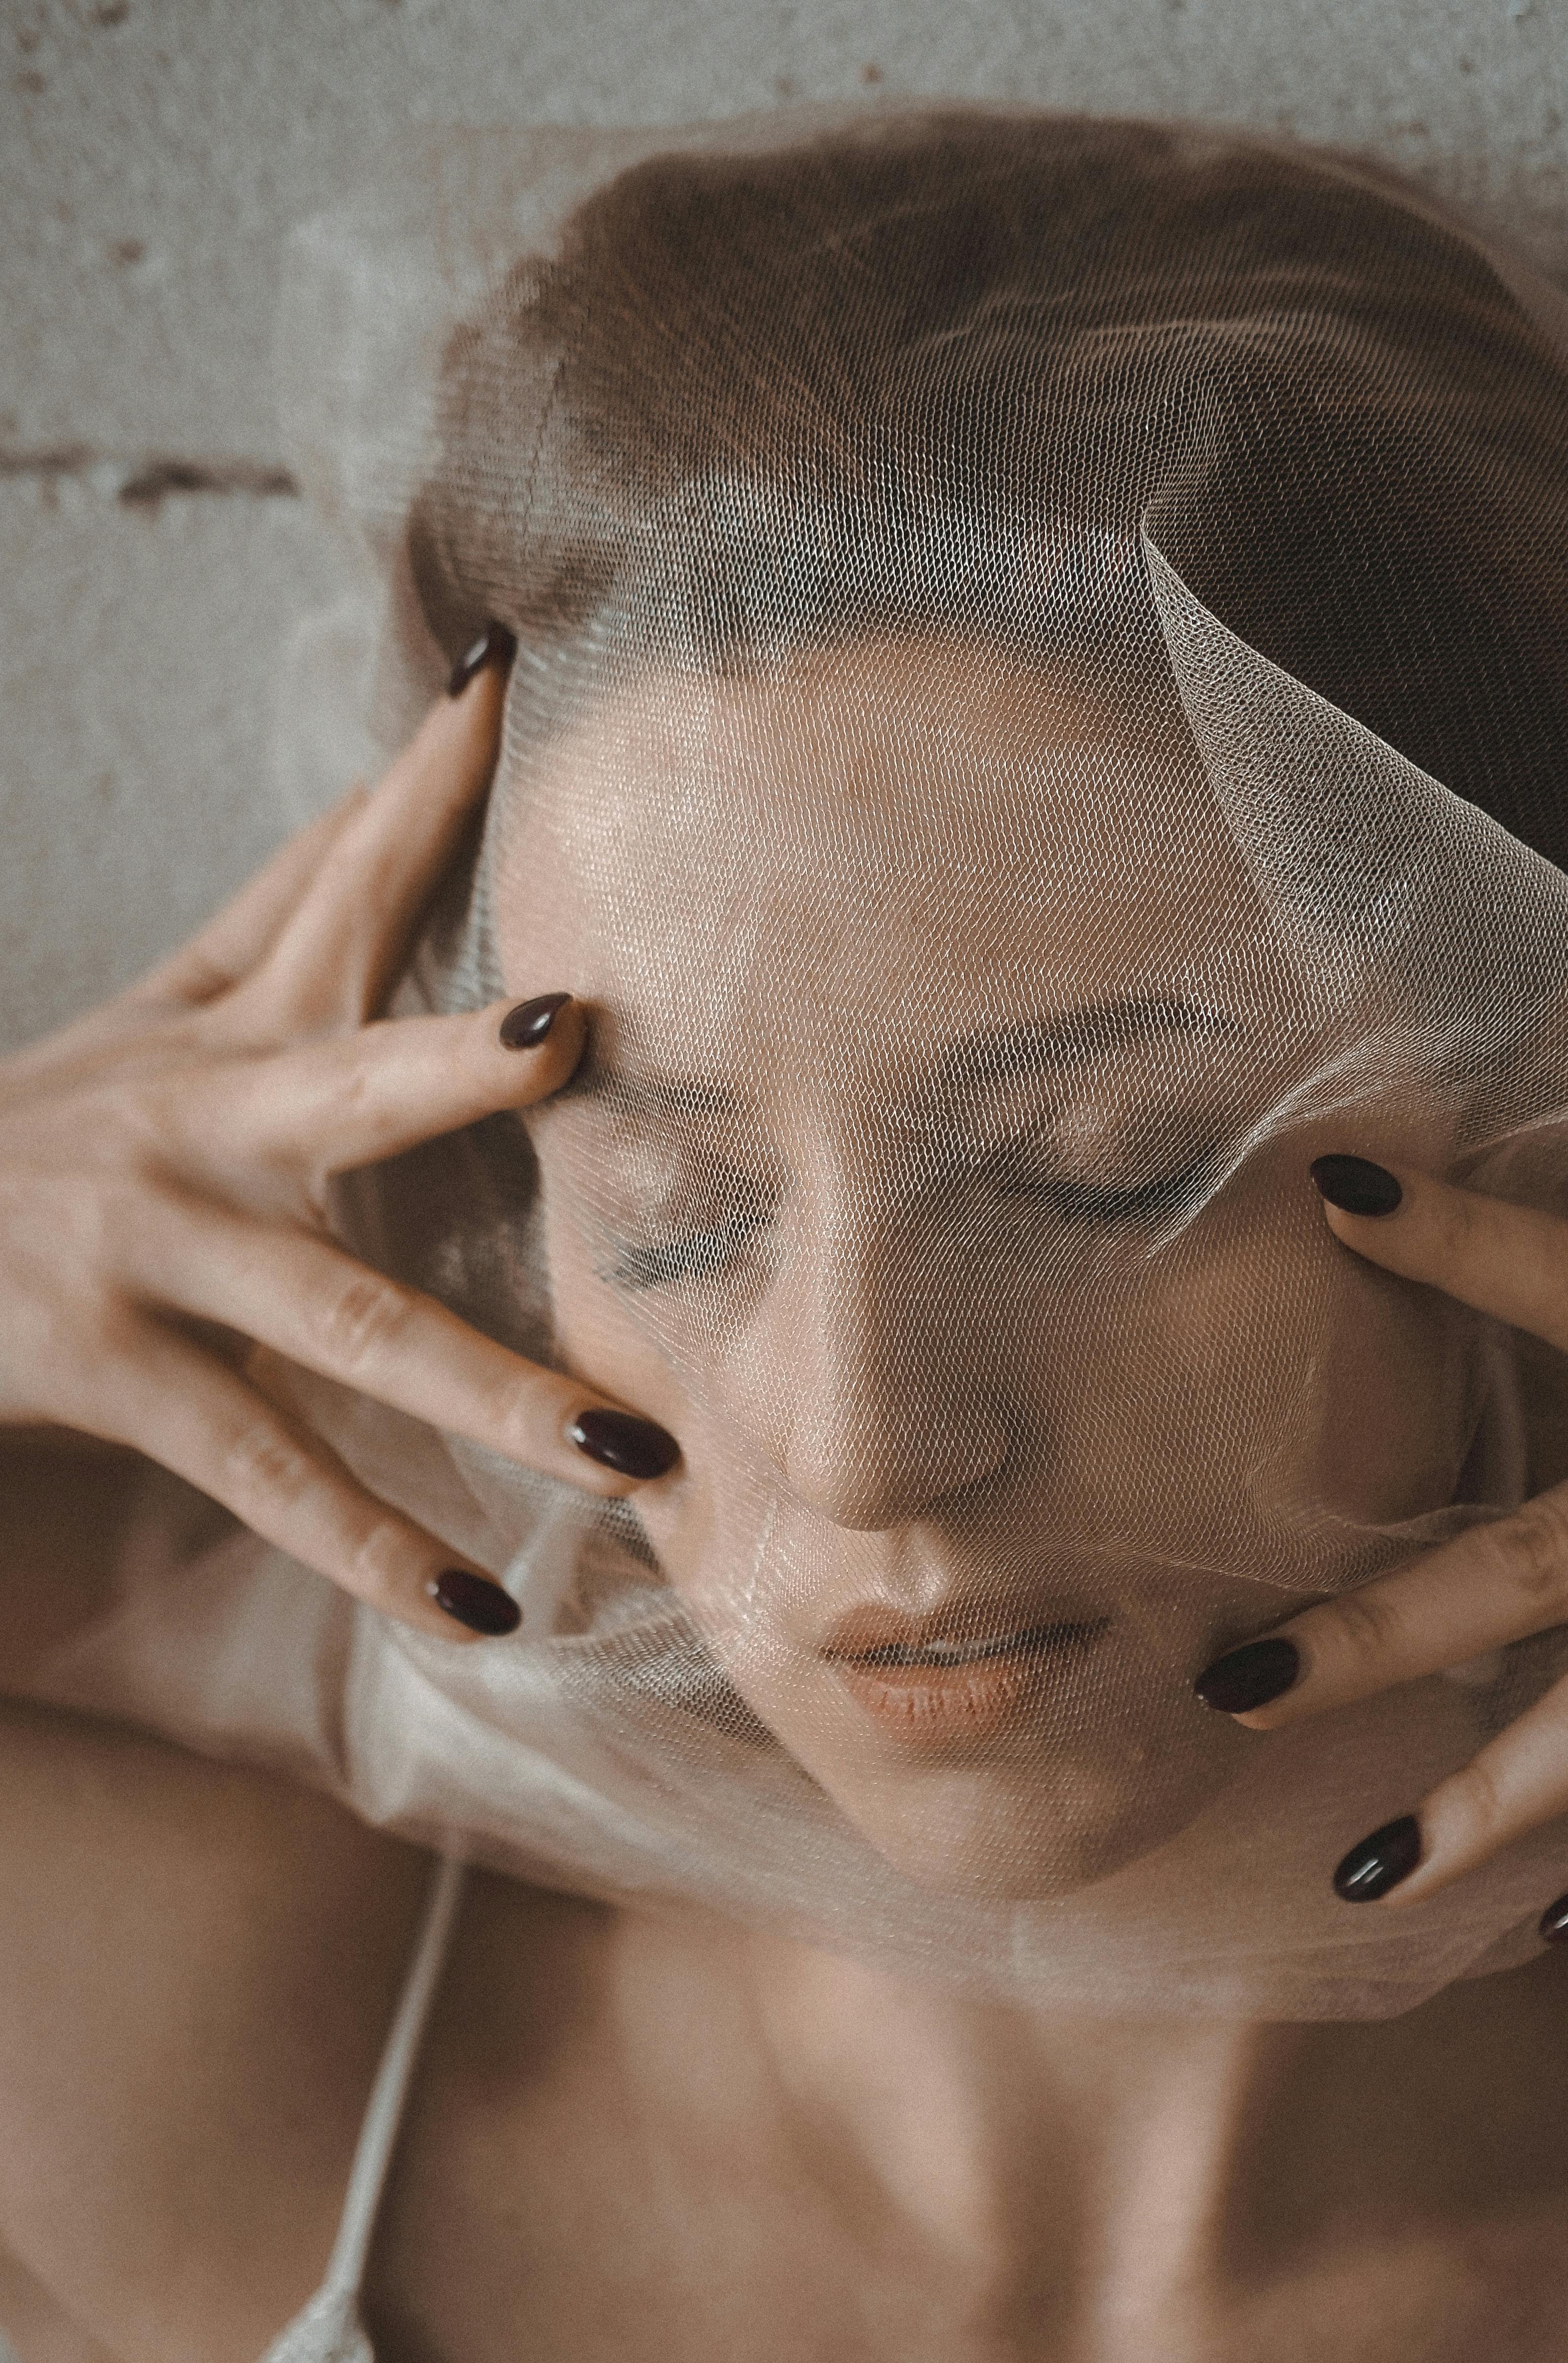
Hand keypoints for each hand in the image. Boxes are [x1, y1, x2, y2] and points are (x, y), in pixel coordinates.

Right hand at [0, 641, 678, 1645]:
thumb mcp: (149, 1019)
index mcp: (216, 1028)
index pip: (328, 876)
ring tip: (634, 1454)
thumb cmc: (39, 1137)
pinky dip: (371, 1546)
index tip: (507, 677)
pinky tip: (478, 1607)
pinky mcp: (100, 1362)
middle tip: (570, 1036)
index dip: (419, 782)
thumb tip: (389, 786)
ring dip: (491, 1392)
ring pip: (341, 1318)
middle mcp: (188, 1118)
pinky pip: (262, 1470)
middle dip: (454, 1062)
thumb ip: (269, 920)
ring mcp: (143, 1244)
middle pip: (341, 1075)